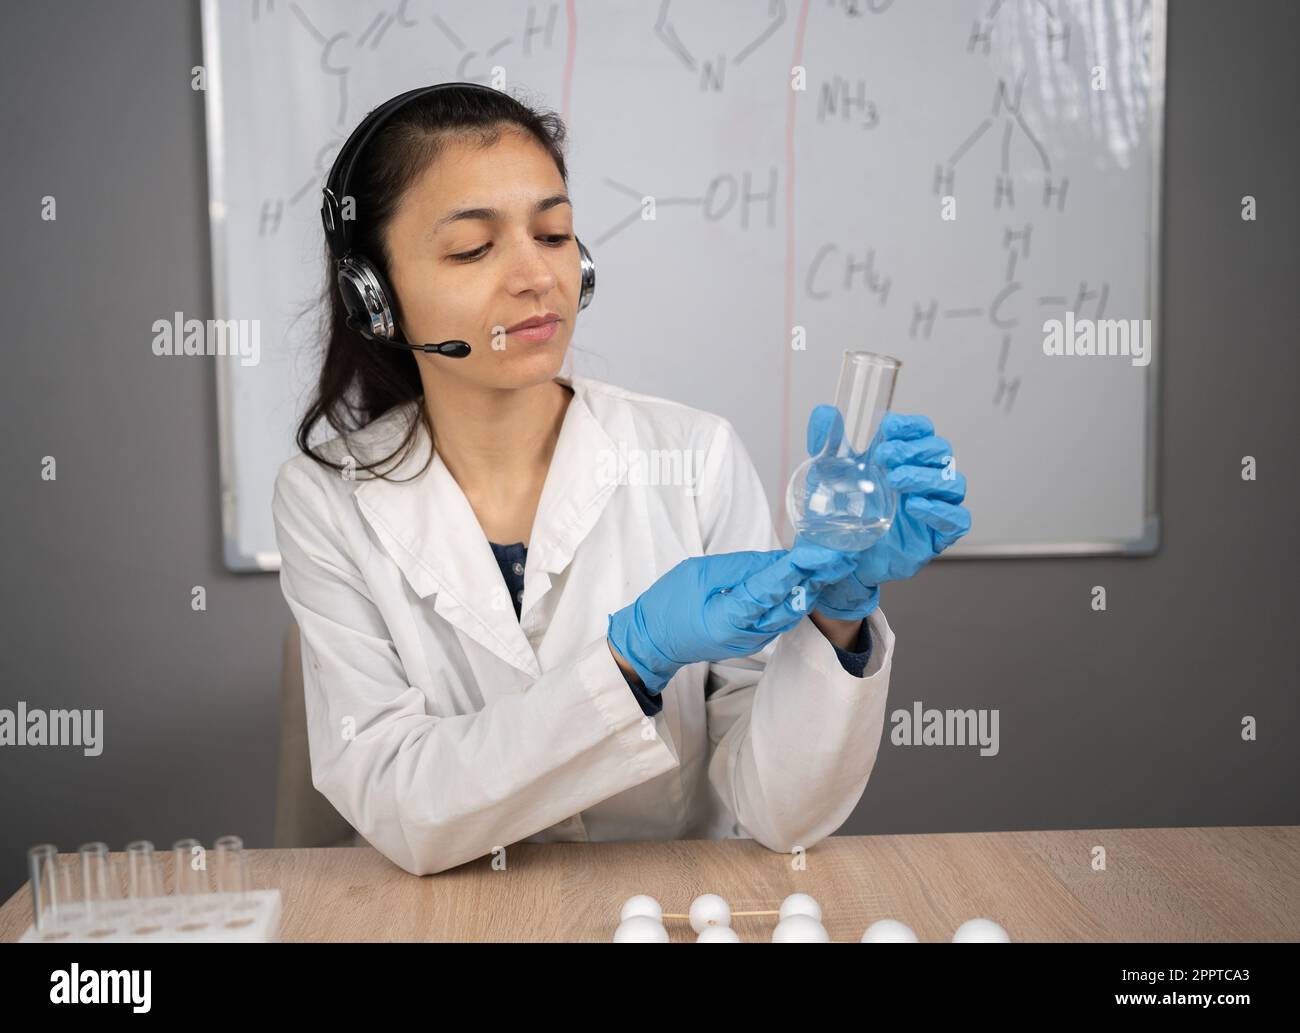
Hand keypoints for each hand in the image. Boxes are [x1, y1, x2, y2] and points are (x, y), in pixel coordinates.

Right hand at [607, 544, 854, 693]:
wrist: (654, 641)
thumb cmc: (669, 604)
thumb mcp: (699, 574)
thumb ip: (740, 567)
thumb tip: (777, 558)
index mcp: (730, 618)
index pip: (770, 588)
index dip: (796, 568)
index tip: (819, 551)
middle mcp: (749, 634)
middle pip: (790, 602)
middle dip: (816, 576)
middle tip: (841, 552)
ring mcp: (754, 639)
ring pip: (790, 610)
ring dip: (811, 585)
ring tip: (833, 560)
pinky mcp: (756, 637)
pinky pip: (781, 614)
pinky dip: (795, 594)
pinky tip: (808, 576)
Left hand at [799, 405, 971, 620]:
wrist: (836, 558)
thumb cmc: (840, 514)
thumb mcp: (826, 475)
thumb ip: (826, 441)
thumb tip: (825, 413)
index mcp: (903, 460)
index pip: (923, 432)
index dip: (913, 426)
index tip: (889, 427)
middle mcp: (923, 480)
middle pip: (941, 453)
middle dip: (916, 449)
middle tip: (885, 456)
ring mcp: (933, 508)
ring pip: (953, 483)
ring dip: (926, 477)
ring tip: (896, 480)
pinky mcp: (936, 537)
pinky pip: (957, 520)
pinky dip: (940, 510)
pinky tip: (915, 506)